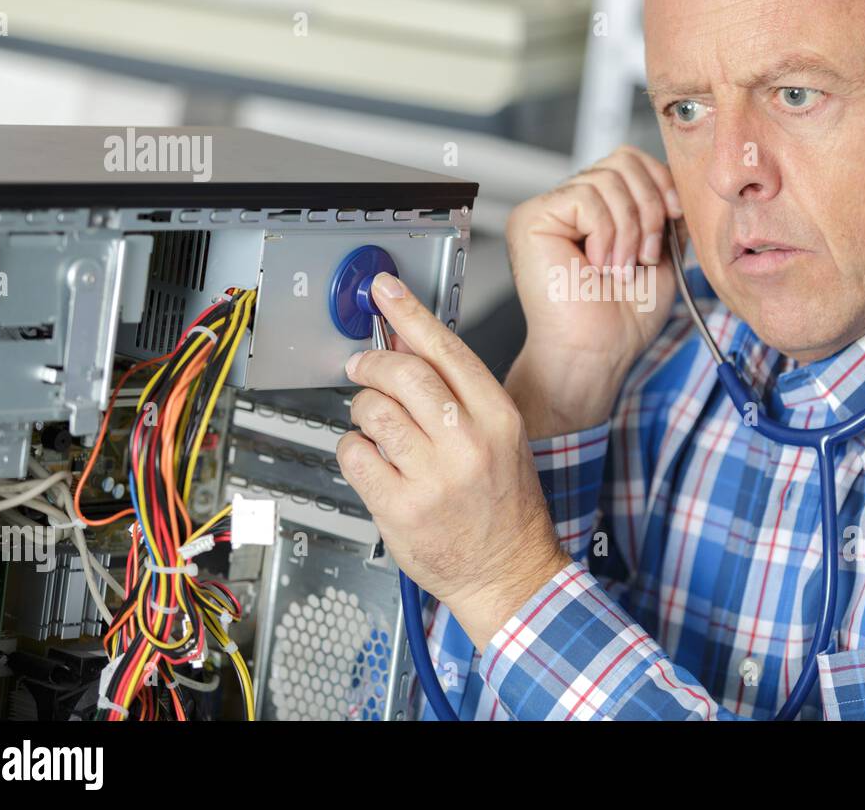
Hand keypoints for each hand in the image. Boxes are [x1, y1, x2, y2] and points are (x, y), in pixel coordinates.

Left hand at [335, 271, 570, 649]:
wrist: (510, 573)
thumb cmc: (506, 505)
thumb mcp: (499, 437)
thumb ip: (455, 390)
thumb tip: (405, 342)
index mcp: (498, 417)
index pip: (446, 348)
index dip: (409, 312)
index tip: (385, 290)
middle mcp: (467, 443)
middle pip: (403, 373)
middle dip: (373, 363)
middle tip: (363, 365)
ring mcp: (432, 477)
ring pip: (372, 411)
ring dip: (363, 410)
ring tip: (374, 423)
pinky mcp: (400, 508)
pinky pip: (354, 455)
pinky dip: (353, 449)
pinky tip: (371, 458)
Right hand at [504, 146, 681, 437]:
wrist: (597, 352)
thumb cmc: (624, 318)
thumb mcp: (663, 253)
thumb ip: (667, 212)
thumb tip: (677, 179)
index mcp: (597, 209)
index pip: (630, 160)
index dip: (660, 182)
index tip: (676, 217)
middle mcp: (569, 204)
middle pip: (622, 160)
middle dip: (649, 207)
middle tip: (646, 255)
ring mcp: (547, 209)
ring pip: (607, 179)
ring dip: (629, 229)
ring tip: (620, 268)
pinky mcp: (530, 219)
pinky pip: (584, 196)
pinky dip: (605, 233)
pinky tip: (598, 264)